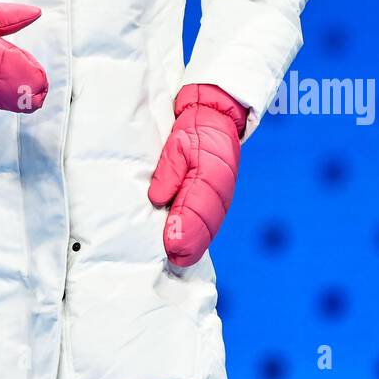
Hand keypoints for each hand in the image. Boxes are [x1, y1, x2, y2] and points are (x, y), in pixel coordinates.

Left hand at [147, 83, 248, 265]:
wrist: (215, 118)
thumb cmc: (195, 130)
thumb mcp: (178, 142)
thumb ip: (169, 170)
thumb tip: (158, 199)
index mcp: (212, 174)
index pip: (199, 207)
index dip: (186, 229)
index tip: (171, 246)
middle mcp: (220, 190)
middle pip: (207, 224)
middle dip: (190, 245)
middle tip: (173, 260)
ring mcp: (219, 197)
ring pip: (209, 227)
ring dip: (194, 245)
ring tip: (177, 260)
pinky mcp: (214, 200)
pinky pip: (208, 223)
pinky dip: (198, 238)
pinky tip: (184, 250)